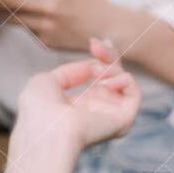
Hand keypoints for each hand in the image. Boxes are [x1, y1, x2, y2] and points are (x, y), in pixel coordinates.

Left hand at [15, 38, 139, 152]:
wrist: (47, 129)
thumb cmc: (39, 110)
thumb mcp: (47, 81)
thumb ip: (71, 72)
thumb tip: (92, 66)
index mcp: (79, 106)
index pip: (99, 79)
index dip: (100, 58)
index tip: (93, 43)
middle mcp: (98, 111)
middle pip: (115, 76)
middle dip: (108, 56)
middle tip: (96, 45)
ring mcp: (111, 116)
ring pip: (124, 80)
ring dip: (112, 66)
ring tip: (95, 69)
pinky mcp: (123, 120)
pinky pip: (134, 93)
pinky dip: (123, 79)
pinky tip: (105, 82)